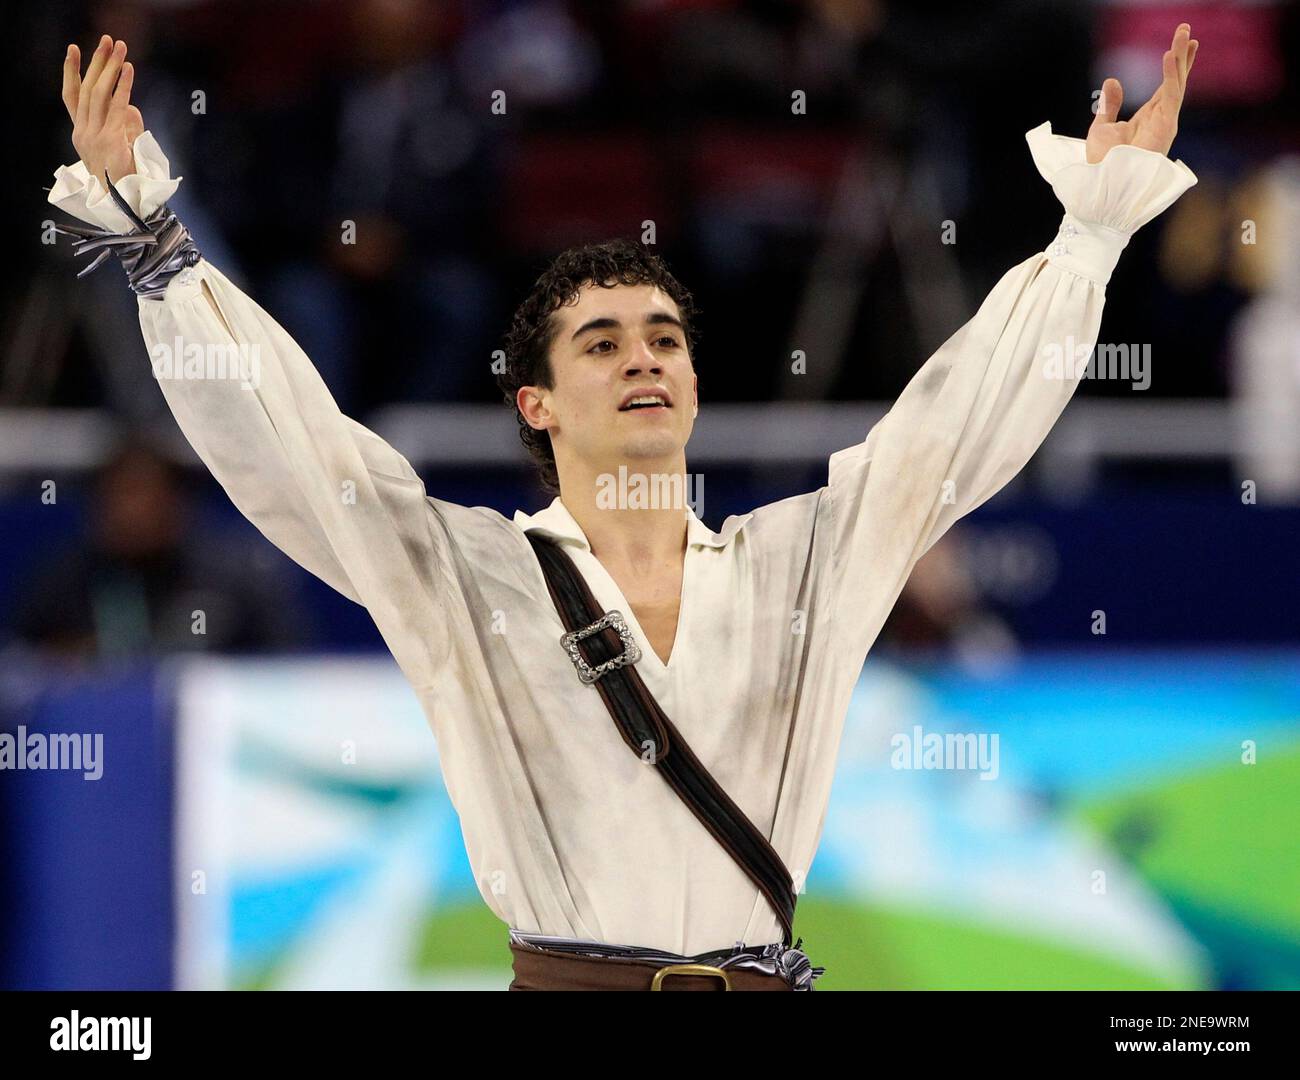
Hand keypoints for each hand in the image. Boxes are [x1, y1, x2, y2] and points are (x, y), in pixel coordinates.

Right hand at [62, 34, 144, 187]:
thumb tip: (131, 106)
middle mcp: (83, 132)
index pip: (72, 96)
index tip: (73, 50)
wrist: (124, 204)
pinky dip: (124, 86)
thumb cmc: (125, 178)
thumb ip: (125, 125)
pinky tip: (129, 70)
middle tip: (106, 40)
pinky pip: (117, 106)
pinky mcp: (111, 140)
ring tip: (120, 48)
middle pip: (87, 89)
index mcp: (81, 134)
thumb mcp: (122, 147)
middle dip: (97, 62)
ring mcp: (95, 136)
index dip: (71, 72)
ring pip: (100, 94)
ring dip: (111, 68)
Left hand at [1085, 22, 1197, 163]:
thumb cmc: (1103, 164)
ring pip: (1176, 83)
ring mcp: (1165, 122)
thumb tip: (1112, 80)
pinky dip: (1169, 75)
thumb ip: (1109, 104)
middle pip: (1175, 80)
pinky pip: (1170, 95)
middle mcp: (1161, 118)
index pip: (1166, 86)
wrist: (1104, 184)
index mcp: (1149, 117)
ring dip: (1180, 58)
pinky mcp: (1165, 127)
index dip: (1173, 64)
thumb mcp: (1102, 127)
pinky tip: (1169, 56)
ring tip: (1184, 35)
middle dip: (1182, 55)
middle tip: (1186, 29)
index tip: (1179, 45)